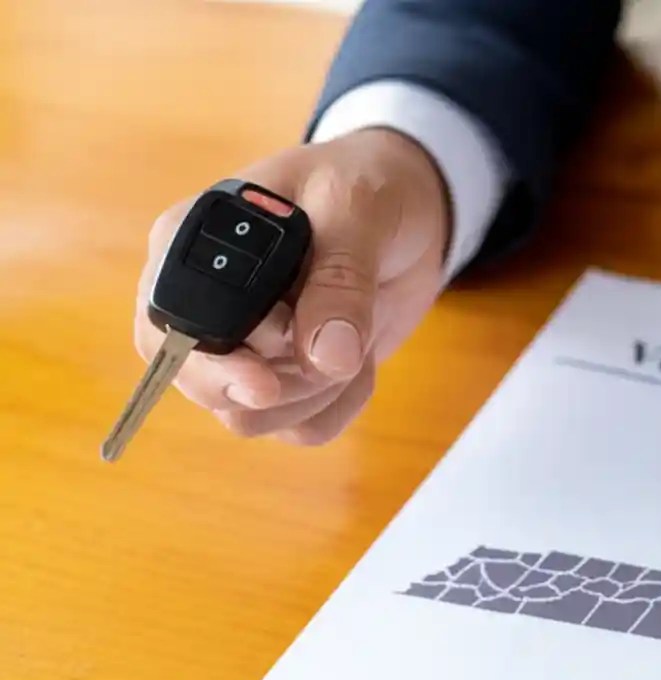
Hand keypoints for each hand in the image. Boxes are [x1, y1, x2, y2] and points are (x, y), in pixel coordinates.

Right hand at [134, 128, 448, 444]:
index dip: (212, 365)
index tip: (269, 377)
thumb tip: (327, 357)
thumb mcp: (358, 210)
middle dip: (281, 380)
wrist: (412, 207)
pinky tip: (363, 361)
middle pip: (204, 388)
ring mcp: (245, 347)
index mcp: (191, 244)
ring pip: (251, 418)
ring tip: (357, 338)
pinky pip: (299, 426)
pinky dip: (339, 406)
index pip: (162, 329)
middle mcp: (205, 303)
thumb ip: (342, 279)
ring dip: (316, 393)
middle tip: (337, 346)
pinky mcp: (289, 377)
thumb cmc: (368, 186)